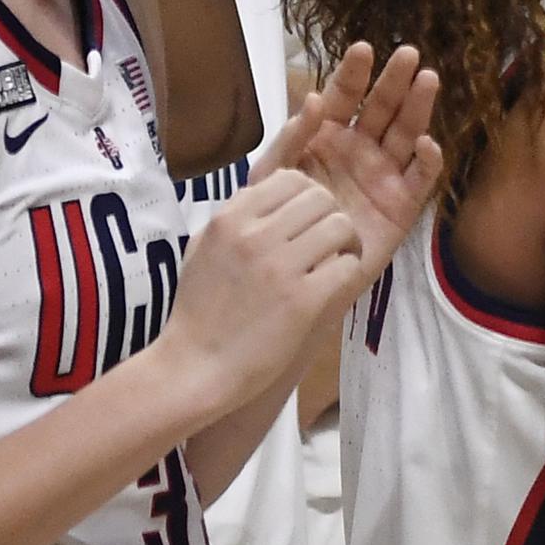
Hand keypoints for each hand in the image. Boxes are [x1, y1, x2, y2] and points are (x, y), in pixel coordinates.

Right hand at [162, 170, 365, 410]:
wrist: (195, 365)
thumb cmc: (199, 310)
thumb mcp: (204, 249)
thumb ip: (236, 219)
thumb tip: (268, 196)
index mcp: (229, 219)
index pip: (290, 178)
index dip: (309, 197)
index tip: (308, 220)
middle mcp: (254, 235)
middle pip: (321, 197)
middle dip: (332, 216)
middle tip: (330, 241)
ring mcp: (279, 267)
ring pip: (340, 226)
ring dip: (348, 242)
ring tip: (339, 260)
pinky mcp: (302, 300)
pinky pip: (346, 266)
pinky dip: (348, 272)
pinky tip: (336, 284)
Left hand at [263, 42, 445, 292]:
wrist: (293, 271)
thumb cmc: (277, 221)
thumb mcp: (272, 176)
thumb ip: (291, 139)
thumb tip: (316, 99)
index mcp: (328, 137)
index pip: (345, 97)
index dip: (354, 73)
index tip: (362, 49)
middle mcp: (361, 150)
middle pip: (383, 109)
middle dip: (395, 81)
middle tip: (408, 55)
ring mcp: (384, 176)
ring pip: (407, 134)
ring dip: (418, 107)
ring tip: (427, 80)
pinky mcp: (402, 206)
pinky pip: (420, 179)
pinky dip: (427, 161)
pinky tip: (427, 142)